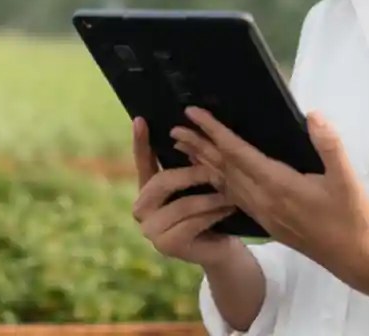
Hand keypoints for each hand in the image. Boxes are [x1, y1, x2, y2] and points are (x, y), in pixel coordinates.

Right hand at [130, 117, 243, 267]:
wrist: (218, 248)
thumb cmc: (207, 211)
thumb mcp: (199, 185)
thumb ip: (188, 163)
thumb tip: (185, 134)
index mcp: (147, 190)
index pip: (142, 162)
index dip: (140, 142)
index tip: (140, 119)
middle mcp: (141, 210)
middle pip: (161, 182)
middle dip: (190, 174)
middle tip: (215, 170)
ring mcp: (151, 230)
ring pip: (181, 205)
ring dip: (209, 197)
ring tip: (229, 192)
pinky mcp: (167, 246)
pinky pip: (191, 223)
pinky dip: (212, 215)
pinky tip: (227, 209)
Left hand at [171, 107, 368, 282]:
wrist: (353, 259)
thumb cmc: (351, 217)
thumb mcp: (346, 178)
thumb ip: (329, 145)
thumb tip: (313, 115)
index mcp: (278, 185)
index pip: (236, 152)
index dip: (214, 131)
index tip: (193, 113)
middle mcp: (263, 199)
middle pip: (221, 167)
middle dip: (198, 145)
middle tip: (174, 127)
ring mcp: (262, 212)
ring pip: (223, 182)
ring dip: (202, 162)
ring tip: (182, 147)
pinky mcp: (266, 221)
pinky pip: (232, 196)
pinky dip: (217, 180)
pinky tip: (212, 175)